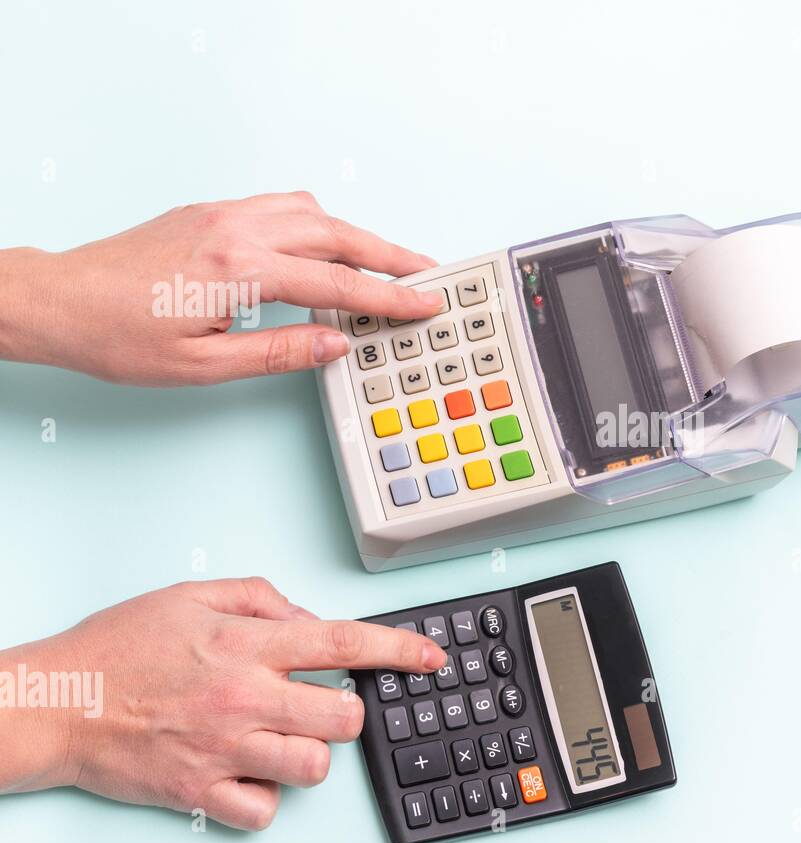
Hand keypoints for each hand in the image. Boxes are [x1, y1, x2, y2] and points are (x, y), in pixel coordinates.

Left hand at [0, 191, 444, 384]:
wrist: (58, 300)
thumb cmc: (117, 334)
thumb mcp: (203, 365)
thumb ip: (278, 352)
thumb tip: (334, 343)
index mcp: (238, 270)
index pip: (336, 281)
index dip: (388, 295)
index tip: (424, 303)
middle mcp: (235, 230)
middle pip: (336, 233)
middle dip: (389, 253)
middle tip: (428, 272)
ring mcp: (221, 214)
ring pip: (310, 210)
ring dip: (355, 233)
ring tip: (387, 259)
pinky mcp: (208, 213)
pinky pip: (280, 205)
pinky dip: (317, 222)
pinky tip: (326, 243)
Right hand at [0, 577, 446, 829]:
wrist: (55, 703)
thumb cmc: (118, 648)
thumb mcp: (190, 596)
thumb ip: (260, 599)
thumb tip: (308, 617)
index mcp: (245, 646)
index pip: (344, 643)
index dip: (400, 650)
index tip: (432, 657)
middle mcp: (243, 699)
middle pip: (343, 716)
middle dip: (349, 711)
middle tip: (326, 704)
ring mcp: (224, 750)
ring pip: (314, 767)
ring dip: (312, 754)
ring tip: (285, 738)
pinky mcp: (199, 792)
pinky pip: (265, 811)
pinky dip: (267, 797)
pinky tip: (252, 773)